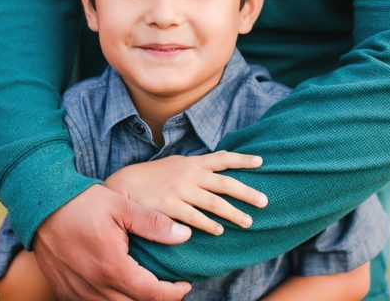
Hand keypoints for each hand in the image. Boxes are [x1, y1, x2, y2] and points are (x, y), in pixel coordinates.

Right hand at [33, 184, 192, 300]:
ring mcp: (77, 291)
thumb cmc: (82, 203)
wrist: (41, 204)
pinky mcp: (64, 290)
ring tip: (146, 287)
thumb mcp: (121, 207)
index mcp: (112, 267)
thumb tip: (184, 235)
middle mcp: (94, 286)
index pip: (152, 294)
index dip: (173, 293)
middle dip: (156, 300)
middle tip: (169, 287)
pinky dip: (110, 300)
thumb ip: (154, 223)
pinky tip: (119, 288)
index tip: (184, 284)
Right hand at [105, 151, 267, 235]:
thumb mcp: (176, 164)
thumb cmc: (152, 176)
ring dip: (233, 213)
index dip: (242, 160)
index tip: (261, 162)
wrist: (124, 185)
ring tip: (248, 222)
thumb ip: (196, 166)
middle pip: (225, 183)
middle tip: (264, 201)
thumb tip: (217, 165)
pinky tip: (219, 231)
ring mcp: (180, 191)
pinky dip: (208, 225)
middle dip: (247, 192)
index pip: (222, 159)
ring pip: (214, 203)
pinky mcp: (170, 207)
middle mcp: (189, 175)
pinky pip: (194, 217)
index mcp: (192, 163)